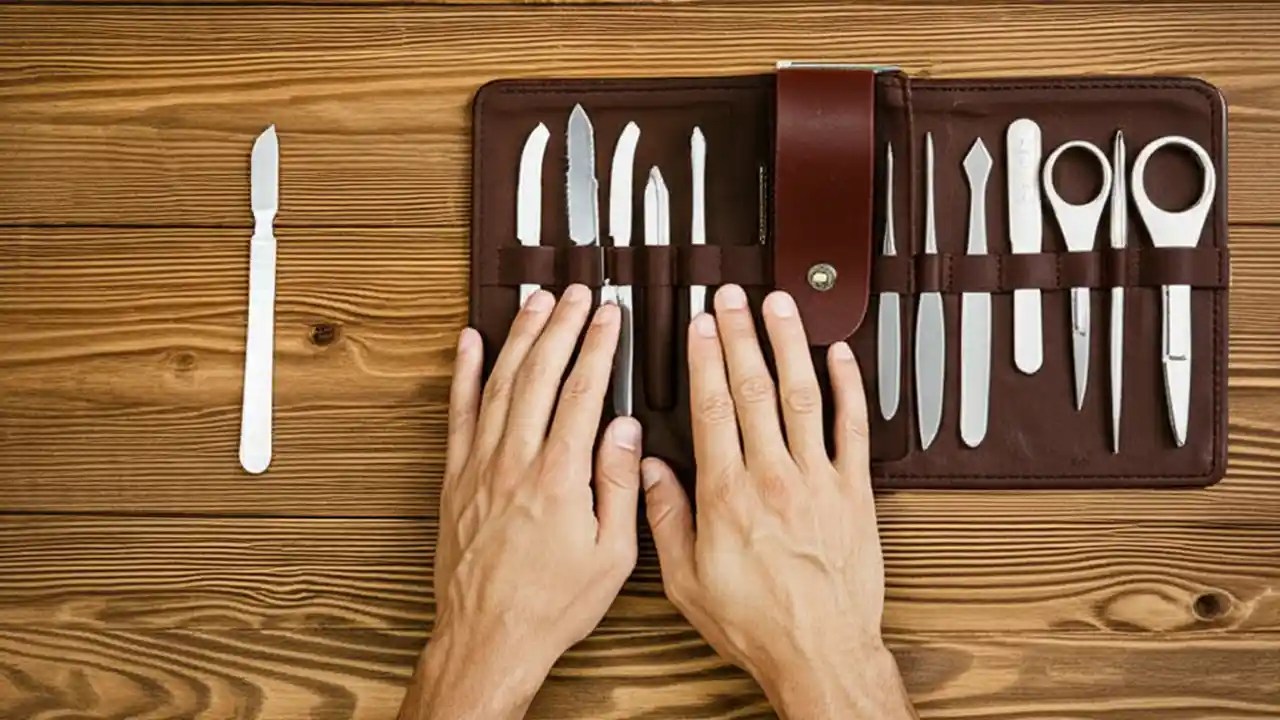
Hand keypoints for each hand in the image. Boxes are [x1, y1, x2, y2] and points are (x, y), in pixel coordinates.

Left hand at [400, 285, 641, 719]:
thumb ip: (620, 487)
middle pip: (539, 375)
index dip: (598, 346)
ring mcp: (480, 466)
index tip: (609, 317)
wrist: (488, 636)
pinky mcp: (455, 478)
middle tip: (576, 294)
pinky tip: (470, 343)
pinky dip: (463, 373)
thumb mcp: (612, 555)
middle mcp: (515, 463)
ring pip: (499, 384)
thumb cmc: (551, 603)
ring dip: (519, 338)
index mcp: (559, 478)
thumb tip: (626, 433)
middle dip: (561, 327)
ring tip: (537, 303)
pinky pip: (458, 413)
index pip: (582, 392)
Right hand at [641, 285, 915, 719]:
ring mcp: (819, 480)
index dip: (705, 359)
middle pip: (755, 389)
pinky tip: (840, 355)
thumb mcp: (687, 581)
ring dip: (790, 345)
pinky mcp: (854, 492)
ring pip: (803, 395)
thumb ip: (666, 519)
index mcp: (728, 495)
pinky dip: (849, 387)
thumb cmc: (757, 623)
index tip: (700, 326)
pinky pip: (853, 428)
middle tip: (734, 298)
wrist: (820, 653)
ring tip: (781, 306)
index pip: (713, 408)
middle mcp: (774, 477)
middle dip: (741, 336)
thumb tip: (651, 470)